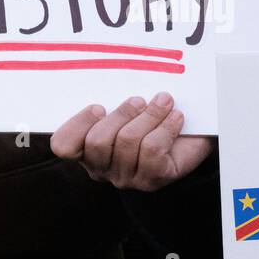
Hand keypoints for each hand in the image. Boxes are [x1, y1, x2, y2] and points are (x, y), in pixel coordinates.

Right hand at [50, 92, 212, 190]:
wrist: (194, 136)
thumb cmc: (153, 120)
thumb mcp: (128, 108)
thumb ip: (112, 101)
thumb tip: (111, 78)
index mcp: (86, 150)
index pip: (63, 145)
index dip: (78, 124)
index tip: (99, 106)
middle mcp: (102, 169)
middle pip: (97, 141)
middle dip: (122, 114)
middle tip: (139, 100)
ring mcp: (127, 178)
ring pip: (127, 141)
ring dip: (149, 116)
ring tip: (164, 102)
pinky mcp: (153, 180)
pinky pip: (152, 149)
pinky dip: (166, 127)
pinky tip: (176, 117)